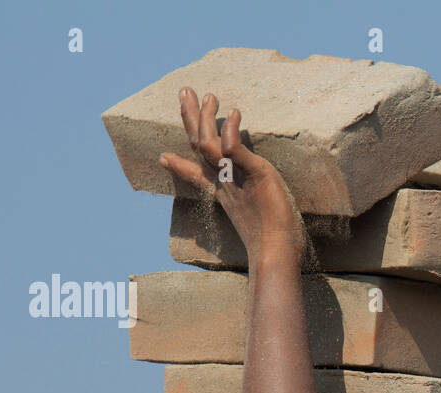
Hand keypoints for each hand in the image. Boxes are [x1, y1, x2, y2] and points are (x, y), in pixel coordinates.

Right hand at [158, 88, 305, 264]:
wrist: (277, 253)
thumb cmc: (275, 242)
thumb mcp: (261, 220)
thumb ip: (256, 208)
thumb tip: (263, 219)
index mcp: (224, 193)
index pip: (197, 174)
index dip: (180, 165)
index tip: (163, 156)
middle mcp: (224, 184)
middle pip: (198, 146)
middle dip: (189, 118)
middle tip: (184, 92)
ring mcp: (235, 177)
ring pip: (208, 143)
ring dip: (205, 116)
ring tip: (209, 95)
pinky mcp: (254, 173)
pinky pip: (233, 149)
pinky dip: (231, 131)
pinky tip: (234, 113)